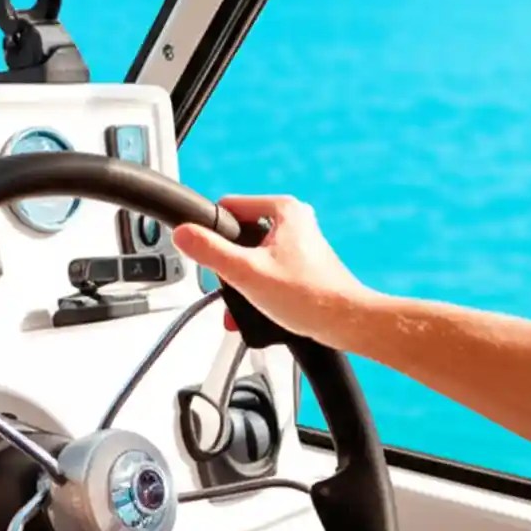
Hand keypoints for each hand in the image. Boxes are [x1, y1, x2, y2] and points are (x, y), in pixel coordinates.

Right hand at [172, 195, 380, 347]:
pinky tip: (257, 310)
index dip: (213, 231)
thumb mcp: (247, 272)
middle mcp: (294, 221)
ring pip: (252, 257)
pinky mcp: (302, 266)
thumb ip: (211, 252)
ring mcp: (299, 244)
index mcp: (283, 209)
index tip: (211, 254)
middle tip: (234, 284)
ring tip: (246, 301)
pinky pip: (267, 272)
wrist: (346, 323)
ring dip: (242, 281)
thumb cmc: (310, 297)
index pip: (228, 207)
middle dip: (229, 263)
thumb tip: (184, 234)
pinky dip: (258, 290)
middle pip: (239, 235)